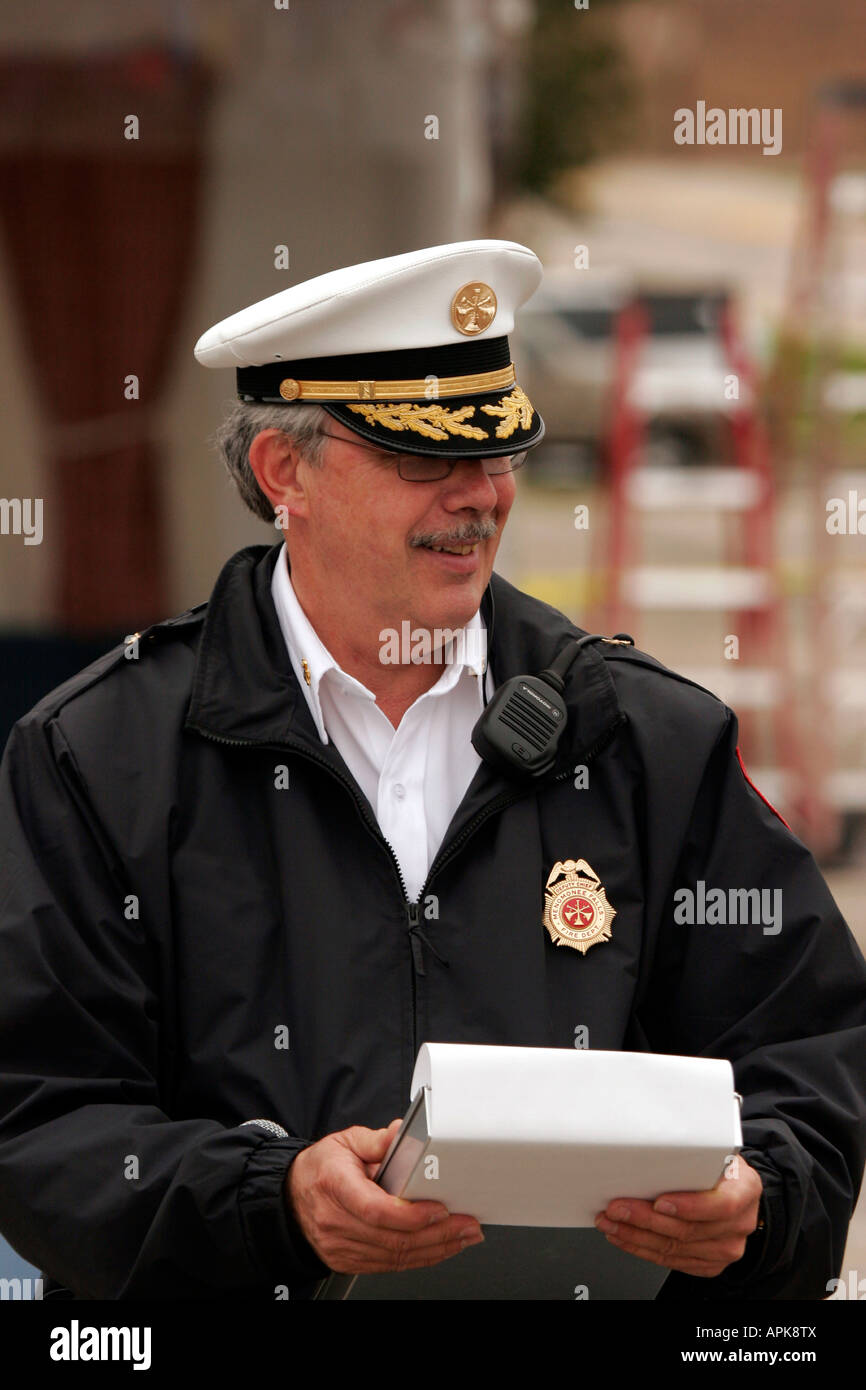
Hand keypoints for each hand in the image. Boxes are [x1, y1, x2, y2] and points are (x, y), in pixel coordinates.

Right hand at [286, 1118, 483, 1273]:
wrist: (292, 1198)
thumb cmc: (320, 1169)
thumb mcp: (345, 1142)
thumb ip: (376, 1139)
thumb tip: (401, 1132)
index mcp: (335, 1186)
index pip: (376, 1210)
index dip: (411, 1215)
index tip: (439, 1210)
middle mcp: (337, 1222)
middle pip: (392, 1239)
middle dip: (438, 1234)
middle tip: (466, 1225)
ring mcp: (342, 1246)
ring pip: (395, 1257)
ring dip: (435, 1250)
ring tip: (463, 1237)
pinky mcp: (349, 1261)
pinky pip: (389, 1265)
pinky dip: (419, 1259)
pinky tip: (440, 1248)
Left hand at [594, 1158, 762, 1277]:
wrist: (737, 1193)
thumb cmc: (721, 1169)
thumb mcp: (717, 1151)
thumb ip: (694, 1153)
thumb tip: (651, 1142)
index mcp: (746, 1189)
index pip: (722, 1204)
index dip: (689, 1206)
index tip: (659, 1202)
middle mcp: (740, 1223)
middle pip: (690, 1230)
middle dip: (646, 1219)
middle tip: (617, 1208)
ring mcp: (726, 1248)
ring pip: (676, 1249)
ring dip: (637, 1236)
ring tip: (612, 1222)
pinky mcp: (710, 1263)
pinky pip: (673, 1261)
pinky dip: (643, 1249)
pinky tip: (625, 1237)